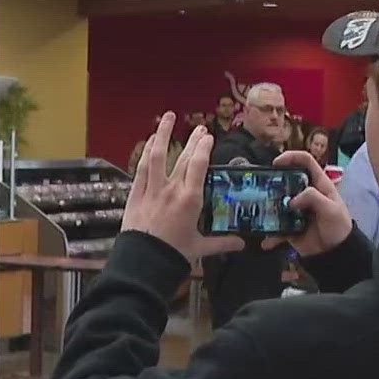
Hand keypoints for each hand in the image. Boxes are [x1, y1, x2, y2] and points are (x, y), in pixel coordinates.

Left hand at [120, 115, 246, 260]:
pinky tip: (151, 140)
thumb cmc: (173, 255)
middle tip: (200, 128)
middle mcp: (172, 190)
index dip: (204, 148)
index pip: (199, 165)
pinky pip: (142, 168)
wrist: (143, 262)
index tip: (208, 137)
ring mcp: (152, 189)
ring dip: (163, 133)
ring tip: (169, 117)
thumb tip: (241, 244)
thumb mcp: (200, 248)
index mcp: (190, 200)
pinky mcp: (136, 194)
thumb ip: (221, 243)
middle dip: (193, 140)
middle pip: (183, 158)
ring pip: (157, 155)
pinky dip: (147, 152)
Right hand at [259, 150, 352, 257]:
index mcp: (317, 184)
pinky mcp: (288, 225)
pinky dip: (270, 235)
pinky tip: (267, 241)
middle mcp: (304, 193)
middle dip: (273, 182)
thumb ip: (313, 198)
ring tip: (259, 212)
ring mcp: (294, 209)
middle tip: (261, 188)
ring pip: (276, 202)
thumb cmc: (338, 226)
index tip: (276, 163)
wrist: (335, 253)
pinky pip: (275, 227)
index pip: (305, 161)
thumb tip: (291, 200)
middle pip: (285, 180)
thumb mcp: (331, 209)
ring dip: (267, 207)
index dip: (291, 157)